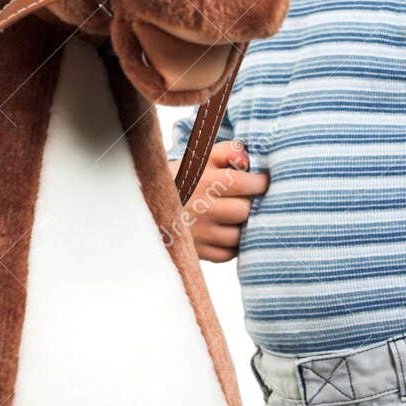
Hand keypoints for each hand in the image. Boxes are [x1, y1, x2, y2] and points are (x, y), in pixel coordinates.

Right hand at [167, 139, 268, 262]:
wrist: (146, 204)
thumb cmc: (181, 177)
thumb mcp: (199, 157)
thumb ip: (227, 151)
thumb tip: (248, 161)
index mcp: (202, 181)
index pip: (244, 183)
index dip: (259, 182)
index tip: (260, 181)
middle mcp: (200, 208)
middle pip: (244, 211)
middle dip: (252, 204)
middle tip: (249, 199)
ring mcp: (198, 233)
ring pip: (239, 236)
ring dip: (243, 226)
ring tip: (237, 216)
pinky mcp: (196, 252)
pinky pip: (228, 254)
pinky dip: (232, 245)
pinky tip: (226, 231)